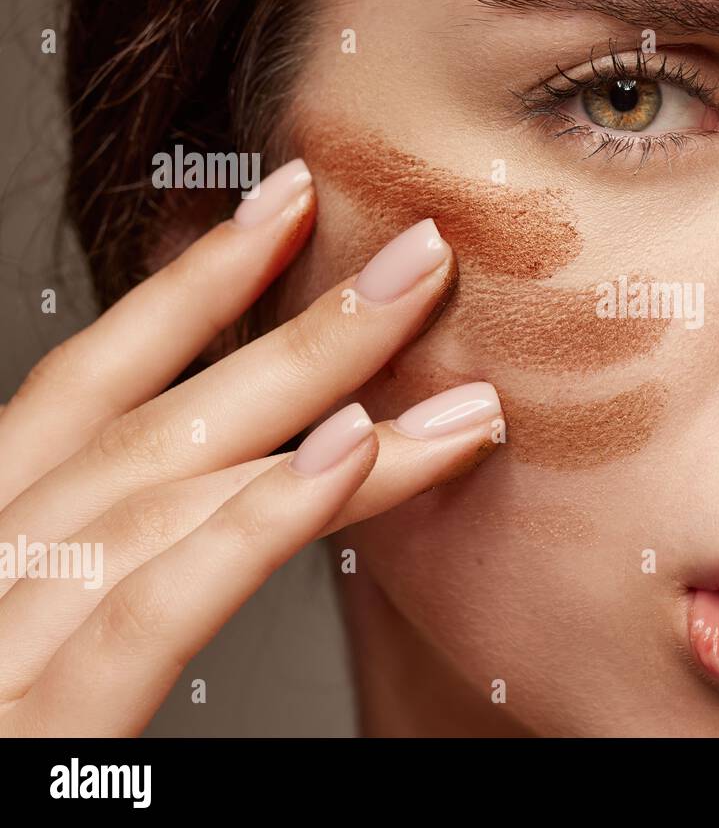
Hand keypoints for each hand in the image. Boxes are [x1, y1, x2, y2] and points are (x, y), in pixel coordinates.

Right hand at [0, 159, 501, 735]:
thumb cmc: (2, 725)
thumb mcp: (29, 640)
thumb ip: (105, 573)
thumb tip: (224, 500)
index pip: (87, 392)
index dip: (184, 290)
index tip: (280, 213)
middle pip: (150, 417)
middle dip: (287, 322)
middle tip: (414, 253)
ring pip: (171, 488)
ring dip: (321, 403)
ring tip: (448, 358)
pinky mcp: (30, 731)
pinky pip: (151, 605)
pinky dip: (253, 521)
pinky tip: (350, 454)